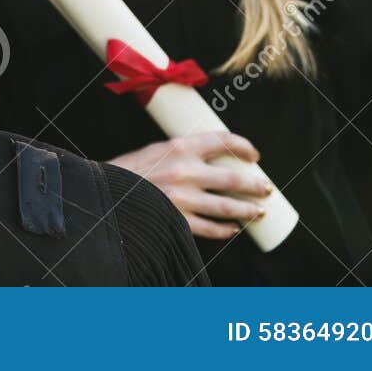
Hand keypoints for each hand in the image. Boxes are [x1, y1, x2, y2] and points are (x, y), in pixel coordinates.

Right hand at [110, 130, 273, 239]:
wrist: (104, 193)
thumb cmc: (128, 170)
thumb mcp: (155, 149)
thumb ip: (181, 154)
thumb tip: (209, 160)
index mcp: (179, 146)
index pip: (222, 140)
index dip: (243, 146)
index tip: (254, 154)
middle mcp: (185, 170)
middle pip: (232, 178)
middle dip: (255, 184)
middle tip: (267, 188)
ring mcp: (182, 198)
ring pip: (226, 207)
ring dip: (247, 210)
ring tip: (258, 211)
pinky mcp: (177, 220)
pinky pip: (210, 228)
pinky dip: (225, 230)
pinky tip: (233, 230)